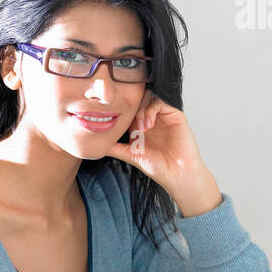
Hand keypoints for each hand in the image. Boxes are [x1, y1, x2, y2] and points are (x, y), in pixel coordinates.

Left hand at [107, 93, 222, 216]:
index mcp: (142, 125)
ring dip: (141, 111)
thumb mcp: (130, 154)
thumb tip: (95, 145)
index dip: (123, 114)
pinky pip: (160, 101)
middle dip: (132, 111)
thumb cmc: (157, 166)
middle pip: (138, 100)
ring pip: (148, 98)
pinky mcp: (175, 114)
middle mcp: (153, 118)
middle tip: (132, 129)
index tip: (119, 126)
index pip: (130, 108)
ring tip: (141, 129)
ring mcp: (164, 116)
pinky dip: (151, 110)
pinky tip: (149, 125)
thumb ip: (114, 147)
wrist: (176, 173)